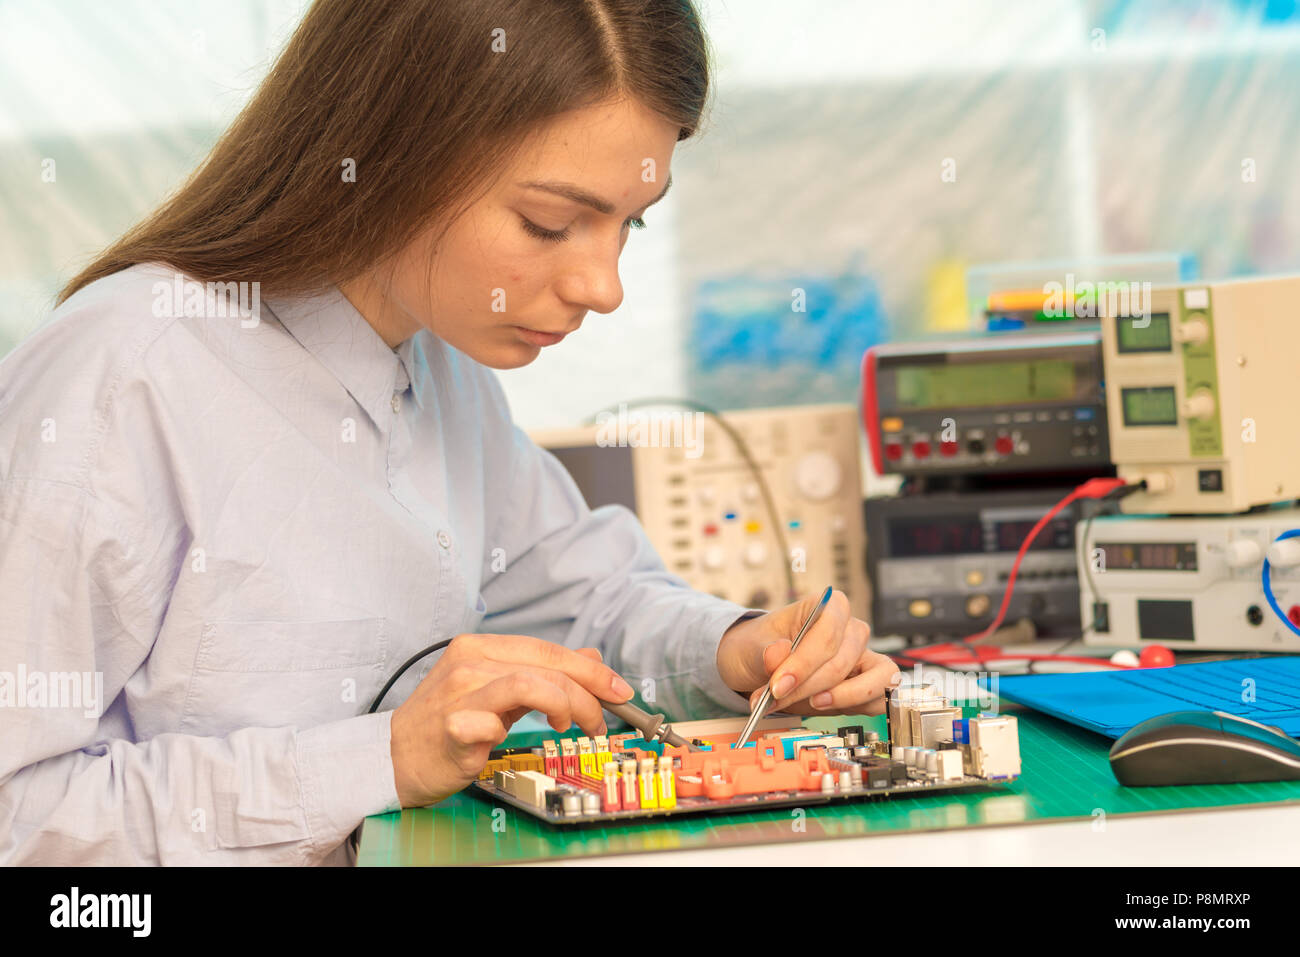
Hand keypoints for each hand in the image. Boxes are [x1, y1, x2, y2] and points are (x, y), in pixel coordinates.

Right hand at [388, 634, 632, 807]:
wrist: (394, 756)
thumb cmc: (448, 722)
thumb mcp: (497, 689)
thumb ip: (541, 672)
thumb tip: (589, 658)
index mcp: (480, 647)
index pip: (547, 649)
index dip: (589, 668)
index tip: (617, 688)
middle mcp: (468, 662)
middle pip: (545, 666)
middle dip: (587, 691)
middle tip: (602, 717)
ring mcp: (458, 693)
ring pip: (528, 684)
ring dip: (563, 706)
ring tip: (570, 726)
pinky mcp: (452, 726)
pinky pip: (494, 722)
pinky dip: (512, 730)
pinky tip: (514, 737)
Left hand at [715, 589, 897, 716]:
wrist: (758, 666)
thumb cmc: (760, 648)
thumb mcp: (751, 646)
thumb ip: (763, 652)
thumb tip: (777, 653)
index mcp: (826, 607)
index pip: (828, 633)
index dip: (804, 663)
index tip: (778, 685)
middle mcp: (850, 630)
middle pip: (842, 662)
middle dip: (808, 687)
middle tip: (776, 698)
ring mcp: (862, 657)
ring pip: (872, 679)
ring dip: (841, 698)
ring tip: (811, 704)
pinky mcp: (866, 684)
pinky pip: (880, 697)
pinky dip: (856, 707)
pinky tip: (827, 707)